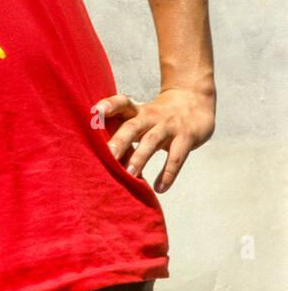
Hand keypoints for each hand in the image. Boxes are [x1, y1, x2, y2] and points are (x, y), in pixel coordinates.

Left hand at [95, 86, 215, 192]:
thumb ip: (122, 133)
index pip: (122, 102)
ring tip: (129, 175)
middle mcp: (151, 116)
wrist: (195, 104)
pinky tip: (159, 188)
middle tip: (109, 155)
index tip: (96, 111)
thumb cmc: (157, 118)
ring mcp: (169, 126)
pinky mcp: (187, 137)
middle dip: (120, 140)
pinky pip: (177, 156)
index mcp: (136, 111)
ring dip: (140, 158)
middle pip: (133, 126)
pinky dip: (168, 174)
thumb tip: (99, 159)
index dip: (110, 105)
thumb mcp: (140, 119)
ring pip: (152, 141)